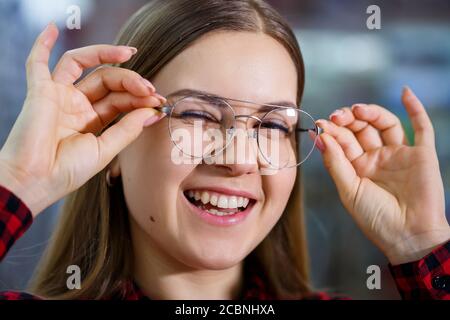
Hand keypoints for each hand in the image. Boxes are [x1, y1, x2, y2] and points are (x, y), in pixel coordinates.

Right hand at [0, 23, 165, 216]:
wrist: (36, 182)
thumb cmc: (67, 171)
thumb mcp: (105, 150)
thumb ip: (128, 129)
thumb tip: (152, 111)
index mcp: (92, 119)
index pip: (121, 99)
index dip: (141, 98)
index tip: (160, 102)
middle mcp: (77, 104)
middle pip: (107, 80)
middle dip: (131, 81)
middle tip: (150, 89)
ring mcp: (58, 96)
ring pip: (84, 64)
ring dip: (106, 55)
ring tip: (129, 54)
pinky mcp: (39, 92)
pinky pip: (37, 62)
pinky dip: (42, 44)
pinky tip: (53, 28)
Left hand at [316, 87, 449, 264]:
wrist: (408, 235)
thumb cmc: (375, 218)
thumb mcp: (348, 190)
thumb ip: (335, 162)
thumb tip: (320, 135)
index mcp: (357, 167)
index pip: (343, 141)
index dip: (332, 131)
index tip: (320, 124)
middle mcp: (377, 157)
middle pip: (362, 129)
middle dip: (348, 119)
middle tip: (337, 116)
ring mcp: (399, 154)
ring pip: (385, 124)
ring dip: (371, 113)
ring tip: (357, 109)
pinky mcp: (422, 154)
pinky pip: (421, 127)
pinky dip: (415, 108)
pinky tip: (405, 92)